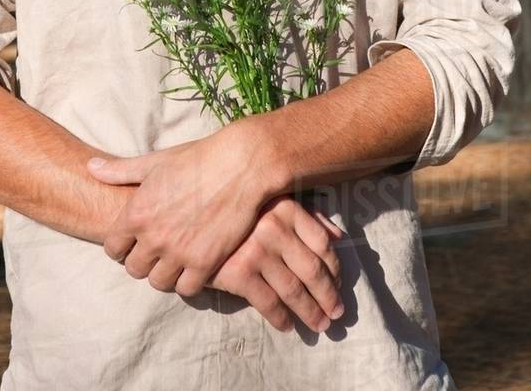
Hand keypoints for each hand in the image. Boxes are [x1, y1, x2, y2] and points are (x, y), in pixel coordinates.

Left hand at [86, 122, 265, 297]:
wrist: (239, 165)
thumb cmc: (196, 159)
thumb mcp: (155, 162)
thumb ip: (120, 171)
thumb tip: (91, 168)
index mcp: (136, 213)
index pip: (112, 249)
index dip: (121, 246)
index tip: (134, 240)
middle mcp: (153, 237)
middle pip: (134, 269)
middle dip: (142, 261)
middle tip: (156, 251)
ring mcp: (179, 253)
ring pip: (158, 283)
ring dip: (165, 273)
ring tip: (175, 260)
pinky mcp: (205, 263)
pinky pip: (186, 289)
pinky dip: (188, 281)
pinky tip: (195, 265)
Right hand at [205, 194, 345, 333]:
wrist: (191, 223)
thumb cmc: (238, 214)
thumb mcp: (273, 204)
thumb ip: (307, 216)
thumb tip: (338, 236)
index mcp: (286, 208)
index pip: (322, 244)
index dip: (335, 269)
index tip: (339, 284)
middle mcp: (274, 228)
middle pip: (313, 270)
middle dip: (329, 296)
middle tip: (337, 312)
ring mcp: (256, 251)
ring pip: (294, 291)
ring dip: (311, 313)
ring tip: (320, 324)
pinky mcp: (239, 273)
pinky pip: (269, 303)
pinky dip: (282, 318)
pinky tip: (288, 325)